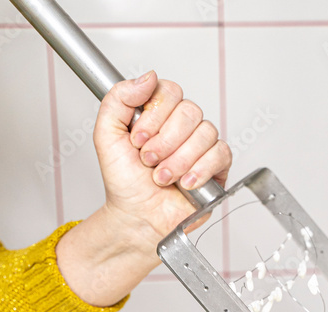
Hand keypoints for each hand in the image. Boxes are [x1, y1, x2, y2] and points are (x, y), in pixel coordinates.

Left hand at [55, 72, 230, 306]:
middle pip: (189, 111)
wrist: (136, 218)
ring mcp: (202, 146)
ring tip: (162, 178)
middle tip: (149, 160)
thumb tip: (148, 77)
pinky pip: (221, 154)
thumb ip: (118, 99)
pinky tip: (185, 183)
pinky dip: (201, 169)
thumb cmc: (124, 182)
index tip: (137, 139)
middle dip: (165, 141)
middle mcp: (183, 126)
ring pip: (205, 133)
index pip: (170, 91)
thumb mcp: (106, 135)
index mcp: (159, 113)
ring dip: (179, 159)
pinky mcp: (217, 168)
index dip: (154, 114)